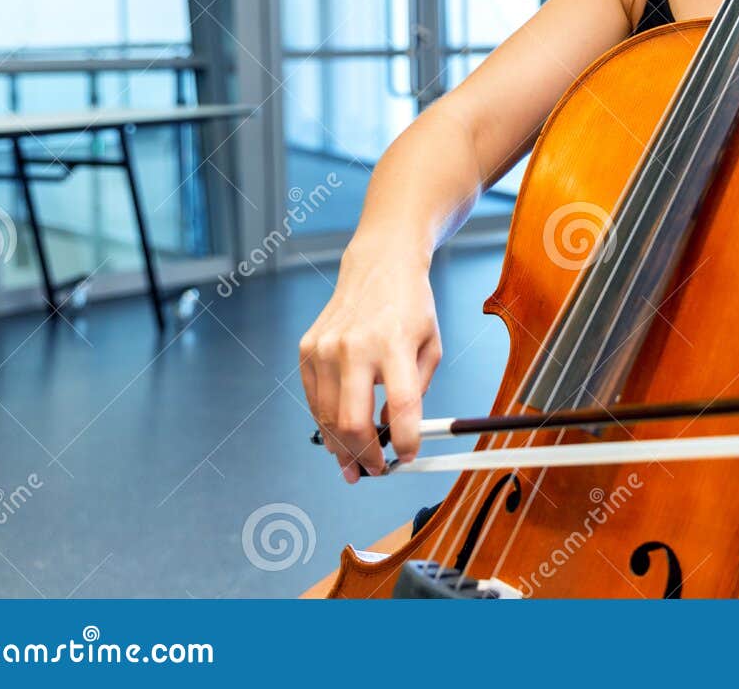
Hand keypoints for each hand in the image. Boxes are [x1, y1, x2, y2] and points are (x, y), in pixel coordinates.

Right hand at [299, 242, 442, 481]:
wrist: (378, 266)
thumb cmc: (411, 307)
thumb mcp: (430, 345)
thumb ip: (418, 390)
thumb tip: (396, 433)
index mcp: (394, 344)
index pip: (401, 405)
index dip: (405, 439)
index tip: (408, 456)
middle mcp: (355, 347)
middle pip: (352, 421)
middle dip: (364, 456)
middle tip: (373, 473)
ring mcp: (325, 348)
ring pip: (327, 417)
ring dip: (340, 448)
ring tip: (352, 467)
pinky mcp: (307, 349)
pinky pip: (314, 399)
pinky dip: (325, 422)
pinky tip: (338, 437)